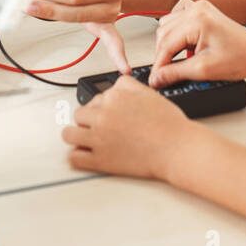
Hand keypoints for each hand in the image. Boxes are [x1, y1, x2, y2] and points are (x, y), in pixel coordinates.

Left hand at [62, 74, 189, 178]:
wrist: (176, 148)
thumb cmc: (168, 124)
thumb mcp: (149, 93)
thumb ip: (128, 86)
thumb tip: (116, 86)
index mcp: (114, 97)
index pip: (96, 98)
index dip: (103, 107)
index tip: (110, 115)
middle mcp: (103, 115)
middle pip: (80, 113)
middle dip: (89, 120)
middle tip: (101, 128)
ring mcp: (98, 138)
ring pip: (69, 134)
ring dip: (76, 136)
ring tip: (85, 140)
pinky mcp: (99, 160)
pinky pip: (74, 157)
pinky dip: (77, 157)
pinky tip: (86, 156)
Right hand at [150, 0, 245, 86]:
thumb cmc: (241, 58)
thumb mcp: (203, 70)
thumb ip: (175, 73)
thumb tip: (156, 78)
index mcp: (197, 19)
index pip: (166, 43)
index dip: (159, 65)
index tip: (155, 80)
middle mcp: (197, 8)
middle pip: (163, 32)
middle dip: (163, 54)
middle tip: (166, 74)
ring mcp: (200, 7)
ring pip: (168, 24)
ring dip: (169, 43)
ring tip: (179, 60)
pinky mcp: (203, 11)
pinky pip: (178, 18)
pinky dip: (176, 32)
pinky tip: (184, 45)